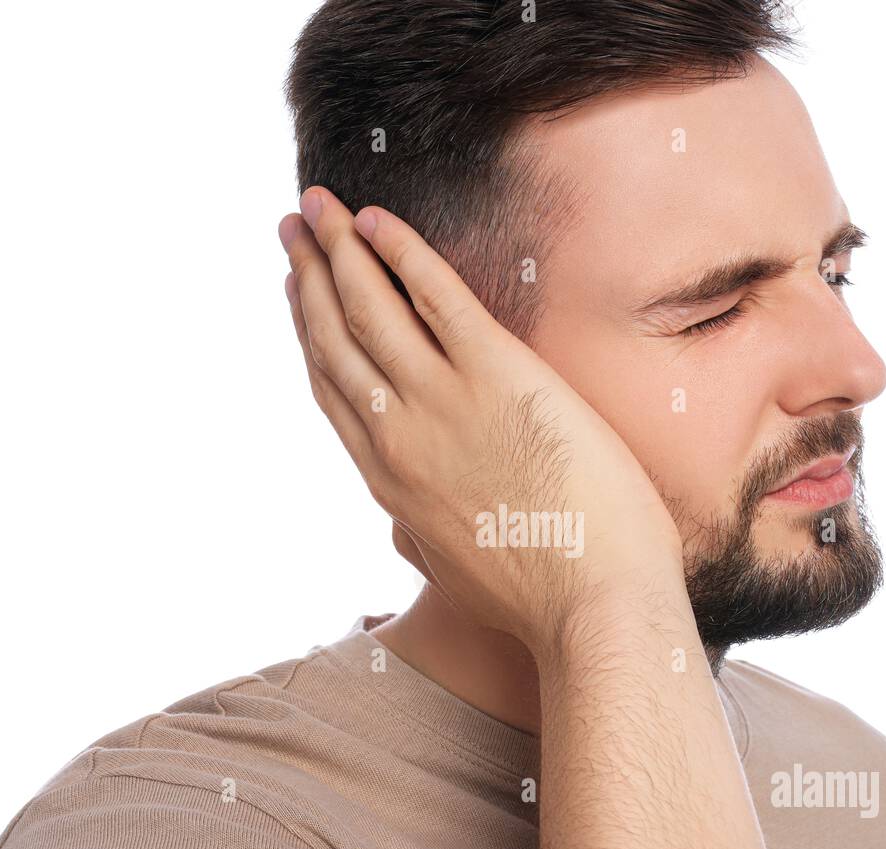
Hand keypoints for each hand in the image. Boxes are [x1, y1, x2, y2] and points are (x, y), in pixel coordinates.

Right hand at [279, 187, 683, 656]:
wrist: (593, 607)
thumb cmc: (540, 598)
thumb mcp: (455, 573)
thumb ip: (419, 539)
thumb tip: (402, 529)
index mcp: (390, 483)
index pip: (334, 392)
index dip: (308, 334)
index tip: (296, 295)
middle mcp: (398, 435)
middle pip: (335, 340)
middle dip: (308, 276)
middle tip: (292, 228)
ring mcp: (442, 402)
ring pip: (369, 309)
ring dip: (339, 248)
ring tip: (319, 205)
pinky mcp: (497, 375)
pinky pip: (436, 295)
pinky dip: (400, 250)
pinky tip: (379, 218)